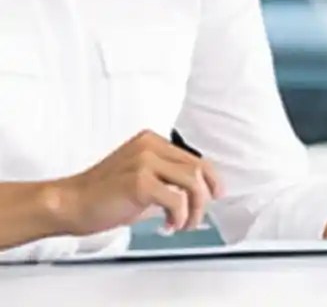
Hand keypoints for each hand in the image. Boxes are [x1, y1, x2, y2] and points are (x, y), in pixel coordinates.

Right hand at [51, 130, 223, 236]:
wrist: (68, 203)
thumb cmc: (101, 195)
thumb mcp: (140, 178)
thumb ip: (166, 179)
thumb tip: (197, 193)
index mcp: (151, 141)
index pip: (194, 158)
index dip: (211, 179)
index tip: (216, 194)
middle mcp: (149, 146)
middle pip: (197, 169)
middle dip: (204, 198)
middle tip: (196, 218)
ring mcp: (144, 162)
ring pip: (192, 183)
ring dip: (194, 210)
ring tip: (182, 225)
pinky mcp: (139, 181)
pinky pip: (176, 199)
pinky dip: (179, 217)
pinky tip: (169, 225)